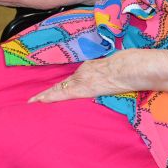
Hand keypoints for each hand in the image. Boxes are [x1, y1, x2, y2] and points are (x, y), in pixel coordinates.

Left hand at [29, 48, 162, 102]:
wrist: (133, 67)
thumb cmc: (131, 66)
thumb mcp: (116, 68)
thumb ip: (107, 74)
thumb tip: (106, 80)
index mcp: (91, 68)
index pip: (73, 79)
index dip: (61, 86)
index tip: (52, 90)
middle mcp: (83, 72)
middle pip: (63, 84)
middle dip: (49, 92)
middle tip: (33, 98)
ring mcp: (83, 79)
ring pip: (60, 89)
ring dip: (47, 95)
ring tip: (33, 101)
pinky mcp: (84, 88)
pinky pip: (64, 94)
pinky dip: (52, 97)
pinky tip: (41, 100)